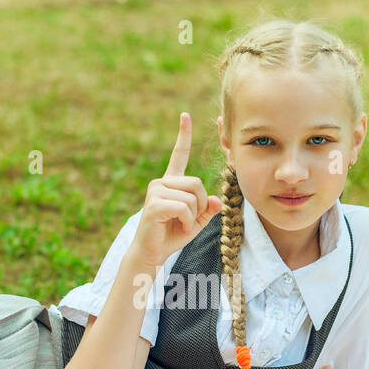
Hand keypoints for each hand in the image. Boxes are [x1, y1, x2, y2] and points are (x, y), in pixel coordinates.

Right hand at [129, 112, 222, 267]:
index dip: (183, 135)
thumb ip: (208, 209)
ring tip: (183, 225)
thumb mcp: (197, 222)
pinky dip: (188, 221)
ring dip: (194, 215)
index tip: (185, 115)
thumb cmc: (172, 235)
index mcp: (171, 183)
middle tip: (192, 220)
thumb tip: (217, 199)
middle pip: (196, 183)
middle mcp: (161, 183)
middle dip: (201, 204)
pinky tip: (180, 228)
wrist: (152, 253)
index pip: (179, 155)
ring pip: (191, 196)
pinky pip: (184, 207)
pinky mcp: (154, 205)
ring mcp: (155, 192)